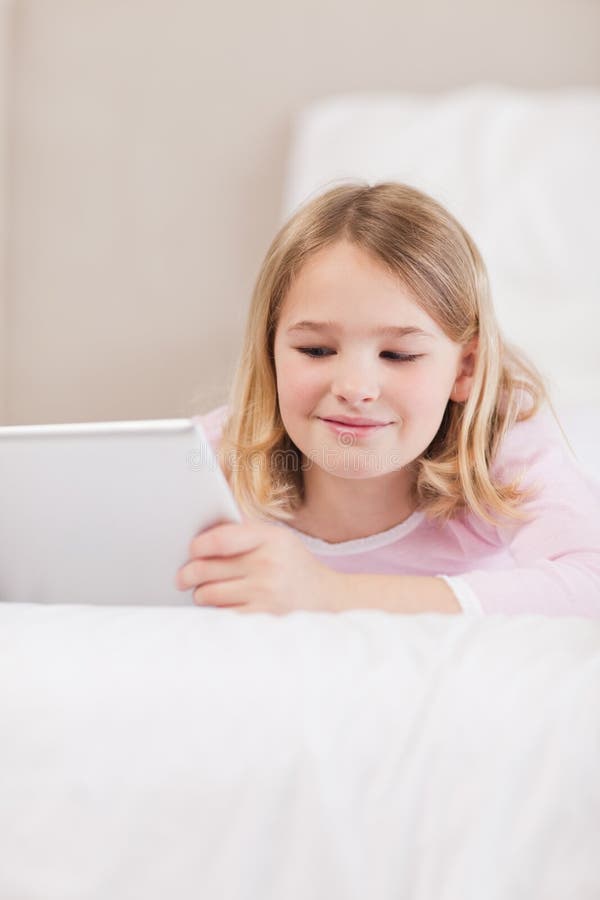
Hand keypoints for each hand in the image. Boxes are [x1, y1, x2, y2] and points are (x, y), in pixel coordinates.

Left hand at [175, 521, 342, 614]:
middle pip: (207, 568)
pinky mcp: (262, 618)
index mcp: (271, 538)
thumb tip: (199, 536)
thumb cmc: (294, 566)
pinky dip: (216, 611)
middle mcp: (268, 564)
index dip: (197, 546)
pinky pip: (221, 613)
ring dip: (201, 594)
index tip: (191, 551)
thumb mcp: (278, 540)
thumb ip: (244, 534)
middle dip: (188, 574)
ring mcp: (265, 593)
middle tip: (183, 578)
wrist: (328, 599)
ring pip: (209, 593)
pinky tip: (219, 607)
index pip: (220, 539)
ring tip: (203, 592)